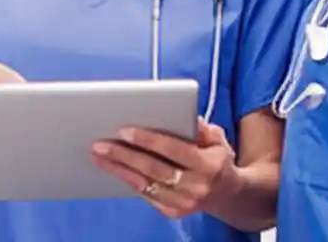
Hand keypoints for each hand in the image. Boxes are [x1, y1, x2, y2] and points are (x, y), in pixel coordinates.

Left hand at [90, 118, 239, 219]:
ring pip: (145, 184)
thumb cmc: (217, 158)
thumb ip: (201, 127)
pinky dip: (128, 180)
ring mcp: (184, 203)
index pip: (173, 149)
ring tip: (99, 156)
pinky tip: (114, 168)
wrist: (228, 194)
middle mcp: (196, 187)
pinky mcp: (174, 212)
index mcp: (208, 165)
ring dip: (118, 169)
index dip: (147, 140)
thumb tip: (179, 114)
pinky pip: (146, 194)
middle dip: (124, 155)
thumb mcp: (217, 138)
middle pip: (153, 168)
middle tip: (100, 143)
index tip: (124, 130)